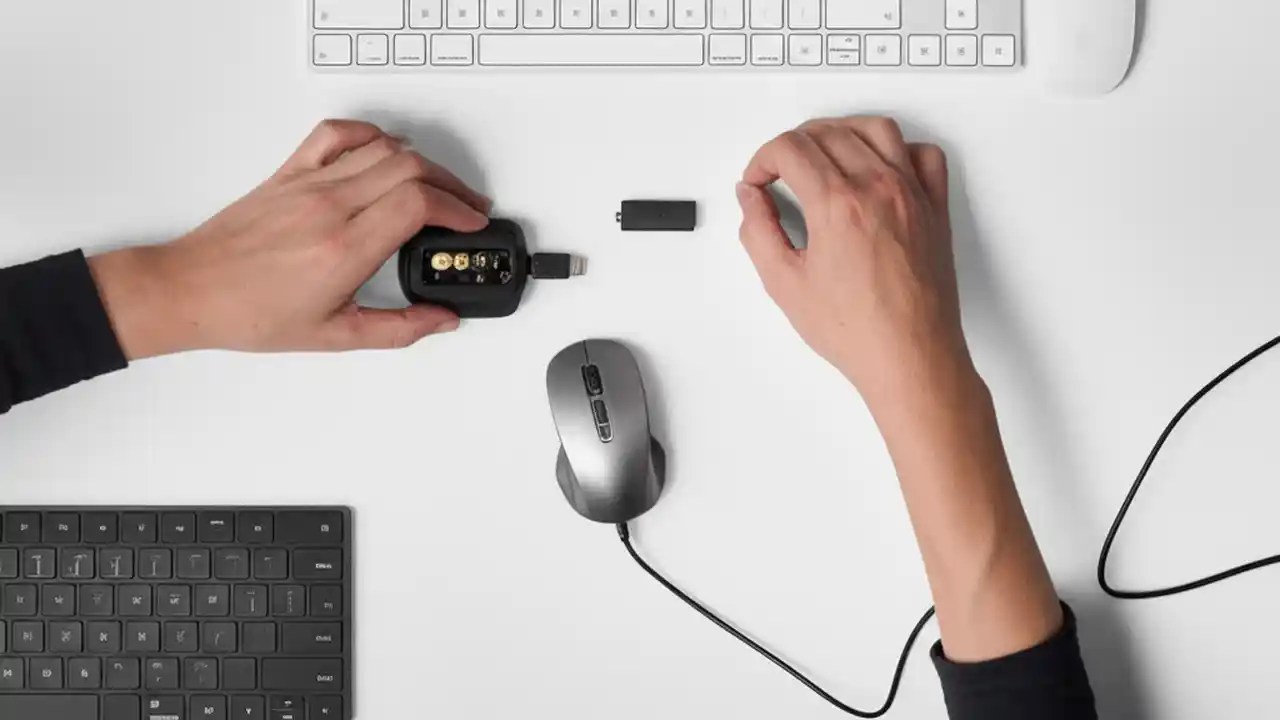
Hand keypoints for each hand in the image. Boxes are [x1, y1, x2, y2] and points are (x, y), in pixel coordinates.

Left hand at [89, 119, 490, 359]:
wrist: (190, 292)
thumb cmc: (250, 313)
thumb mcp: (334, 335)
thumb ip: (398, 329)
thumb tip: (441, 320)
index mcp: (343, 248)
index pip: (417, 203)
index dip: (457, 209)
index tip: (471, 223)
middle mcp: (328, 207)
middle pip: (410, 168)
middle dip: (452, 186)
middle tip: (466, 208)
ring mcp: (307, 184)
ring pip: (382, 148)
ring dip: (421, 162)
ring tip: (437, 186)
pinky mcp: (289, 173)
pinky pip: (336, 134)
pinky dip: (370, 135)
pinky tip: (384, 151)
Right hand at [736, 116, 970, 407]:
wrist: (911, 357)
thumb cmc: (859, 331)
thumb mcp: (785, 284)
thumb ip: (759, 232)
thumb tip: (751, 199)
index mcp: (837, 204)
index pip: (790, 148)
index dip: (762, 160)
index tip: (758, 181)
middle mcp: (878, 188)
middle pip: (828, 132)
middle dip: (793, 145)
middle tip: (780, 171)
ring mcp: (911, 194)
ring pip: (876, 128)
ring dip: (841, 132)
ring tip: (822, 154)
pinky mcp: (934, 208)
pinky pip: (923, 154)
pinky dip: (898, 148)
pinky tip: (878, 165)